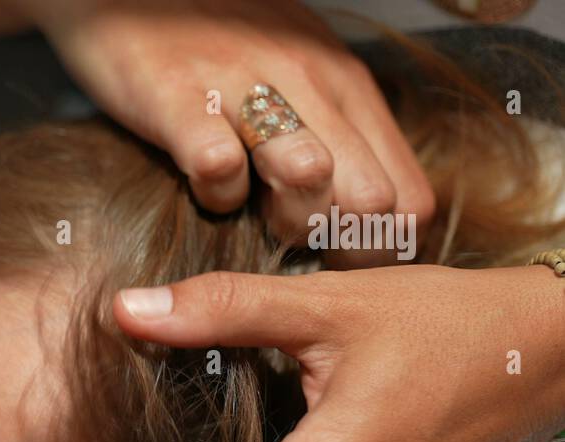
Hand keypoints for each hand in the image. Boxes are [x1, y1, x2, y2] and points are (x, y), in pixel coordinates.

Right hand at [15, 0, 434, 267]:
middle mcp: (312, 83)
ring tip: (248, 212)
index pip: (408, 201)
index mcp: (348, 88)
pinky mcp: (181, 97)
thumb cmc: (218, 39)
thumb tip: (355, 217)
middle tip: (284, 237)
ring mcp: (248, 87)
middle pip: (369, 203)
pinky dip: (210, 193)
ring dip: (278, 217)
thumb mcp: (300, 74)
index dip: (372, 250)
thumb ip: (333, 135)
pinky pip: (217, 166)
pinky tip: (198, 184)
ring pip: (310, 176)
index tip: (328, 253)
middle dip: (329, 241)